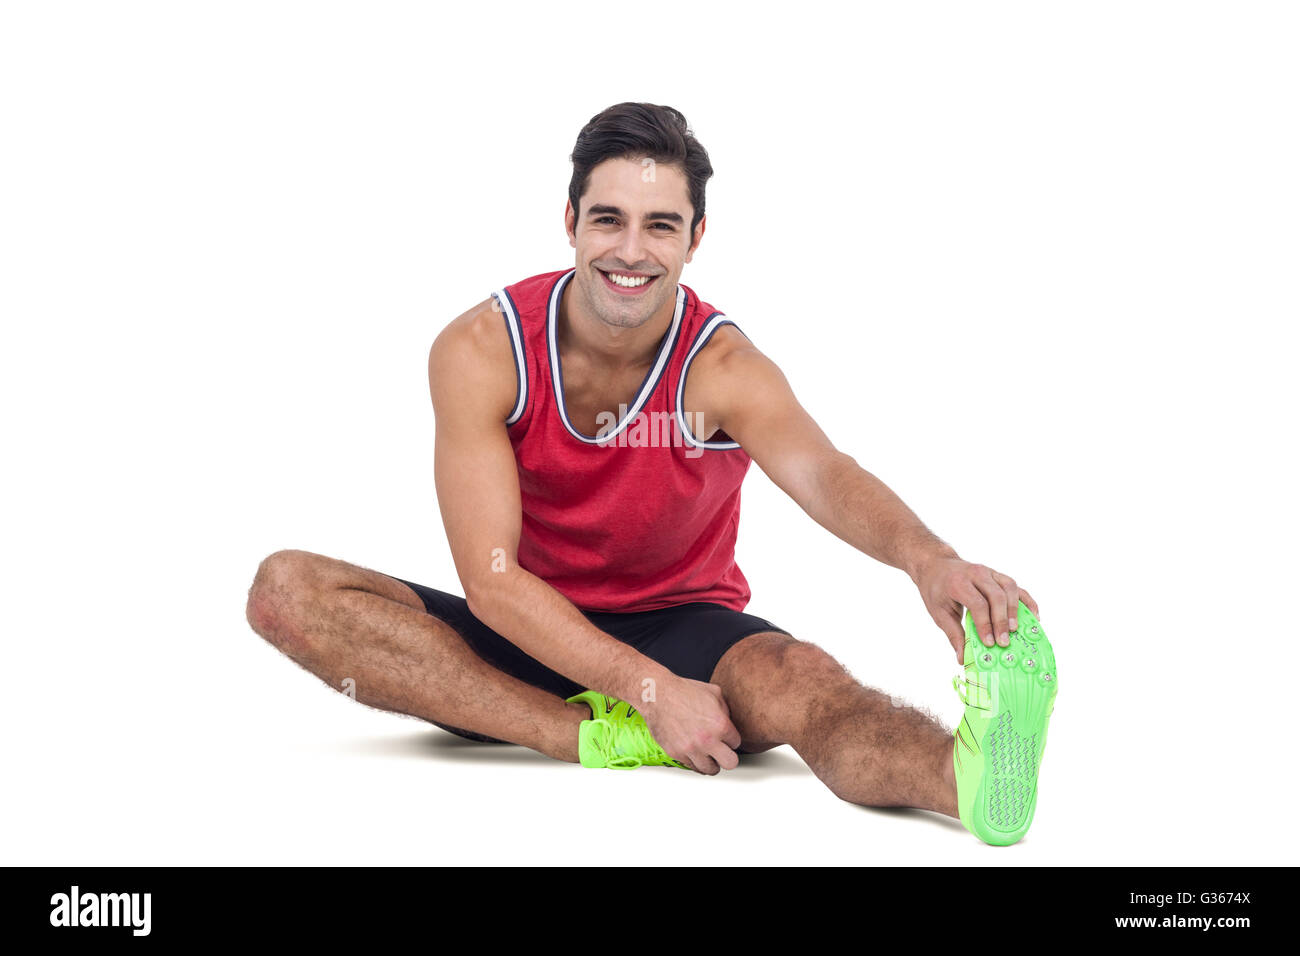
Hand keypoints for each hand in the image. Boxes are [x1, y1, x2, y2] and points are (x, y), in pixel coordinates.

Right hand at [638, 675, 741, 774]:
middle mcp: (707, 740)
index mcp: (720, 724)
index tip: (724, 736)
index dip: (730, 739)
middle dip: (727, 756)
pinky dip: (695, 761)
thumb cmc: (683, 691)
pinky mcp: (676, 754)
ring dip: (711, 762)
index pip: (736, 743)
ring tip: (707, 754)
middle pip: (730, 763)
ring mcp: (691, 749)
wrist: (658, 695)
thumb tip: (729, 722)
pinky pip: (692, 767)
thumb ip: (726, 710)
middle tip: (721, 750)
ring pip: (711, 770)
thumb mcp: (714, 693)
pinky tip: (695, 753)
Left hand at [913, 556, 1039, 664]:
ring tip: (1016, 630)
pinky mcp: (998, 575)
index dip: (985, 624)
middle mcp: (976, 573)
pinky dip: (1027, 601)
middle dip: (1002, 621)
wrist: (937, 565)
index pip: (977, 603)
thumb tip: (963, 658)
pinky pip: (1016, 587)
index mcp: (958, 583)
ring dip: (1015, 610)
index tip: (990, 643)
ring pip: (1009, 588)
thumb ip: (953, 634)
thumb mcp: (939, 612)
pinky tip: (1033, 616)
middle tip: (1004, 642)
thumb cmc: (937, 590)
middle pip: (996, 595)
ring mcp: (989, 572)